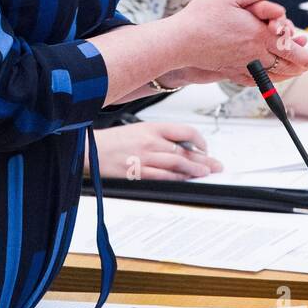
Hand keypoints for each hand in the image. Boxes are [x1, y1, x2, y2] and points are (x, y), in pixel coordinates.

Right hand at [89, 123, 223, 180]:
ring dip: (194, 170)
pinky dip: (177, 179)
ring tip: (205, 174)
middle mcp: (151, 141)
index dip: (199, 140)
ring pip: (177, 164)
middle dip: (204, 160)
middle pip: (185, 151)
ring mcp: (145, 158)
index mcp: (152, 127)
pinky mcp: (138, 173)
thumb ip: (160, 137)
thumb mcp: (138, 130)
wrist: (91, 150)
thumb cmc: (113, 141)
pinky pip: (163, 177)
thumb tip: (181, 146)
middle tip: (216, 166)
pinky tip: (185, 181)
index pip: (185, 131)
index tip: (204, 148)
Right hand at [171, 0, 307, 82]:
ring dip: (287, 73)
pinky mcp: (230, 71)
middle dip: (302, 66)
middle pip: (285, 64)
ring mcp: (242, 64)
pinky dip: (266, 80)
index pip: (290, 47)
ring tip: (296, 71)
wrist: (179, 41)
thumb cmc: (201, 17)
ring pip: (271, 74)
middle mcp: (253, 53)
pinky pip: (253, 80)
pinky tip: (269, 77)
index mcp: (258, 34)